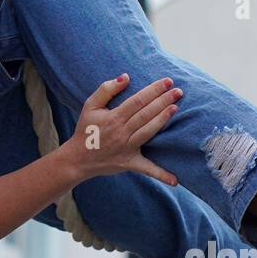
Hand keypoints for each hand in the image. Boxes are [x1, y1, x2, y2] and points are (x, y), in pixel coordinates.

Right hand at [60, 74, 182, 183]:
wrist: (77, 158)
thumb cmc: (85, 129)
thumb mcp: (90, 105)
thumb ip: (106, 89)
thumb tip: (126, 77)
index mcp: (113, 117)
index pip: (137, 100)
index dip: (153, 90)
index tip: (167, 81)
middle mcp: (121, 132)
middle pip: (146, 114)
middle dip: (163, 101)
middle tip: (179, 91)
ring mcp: (126, 148)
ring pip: (148, 131)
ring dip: (163, 120)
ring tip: (176, 108)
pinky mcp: (129, 163)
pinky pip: (146, 169)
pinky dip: (161, 175)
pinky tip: (175, 180)